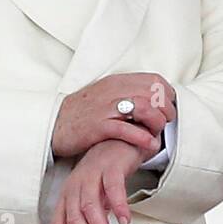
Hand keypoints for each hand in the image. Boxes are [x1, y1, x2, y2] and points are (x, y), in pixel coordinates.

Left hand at [50, 139, 146, 223]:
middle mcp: (76, 185)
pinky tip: (124, 220)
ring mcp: (92, 175)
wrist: (121, 140)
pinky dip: (118, 207)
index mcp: (68, 194)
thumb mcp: (94, 200)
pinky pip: (112, 189)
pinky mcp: (110, 167)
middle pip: (75, 219)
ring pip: (90, 207)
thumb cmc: (106, 171)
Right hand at [51, 72, 175, 158]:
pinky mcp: (98, 126)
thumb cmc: (81, 113)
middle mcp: (113, 91)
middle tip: (165, 123)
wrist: (54, 124)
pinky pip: (126, 129)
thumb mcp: (105, 95)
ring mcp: (105, 108)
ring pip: (144, 108)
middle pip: (153, 93)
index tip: (168, 107)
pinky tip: (148, 144)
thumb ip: (126, 93)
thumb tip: (152, 97)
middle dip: (166, 110)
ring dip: (157, 122)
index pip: (154, 79)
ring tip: (157, 133)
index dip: (167, 94)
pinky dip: (142, 137)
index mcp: (117, 81)